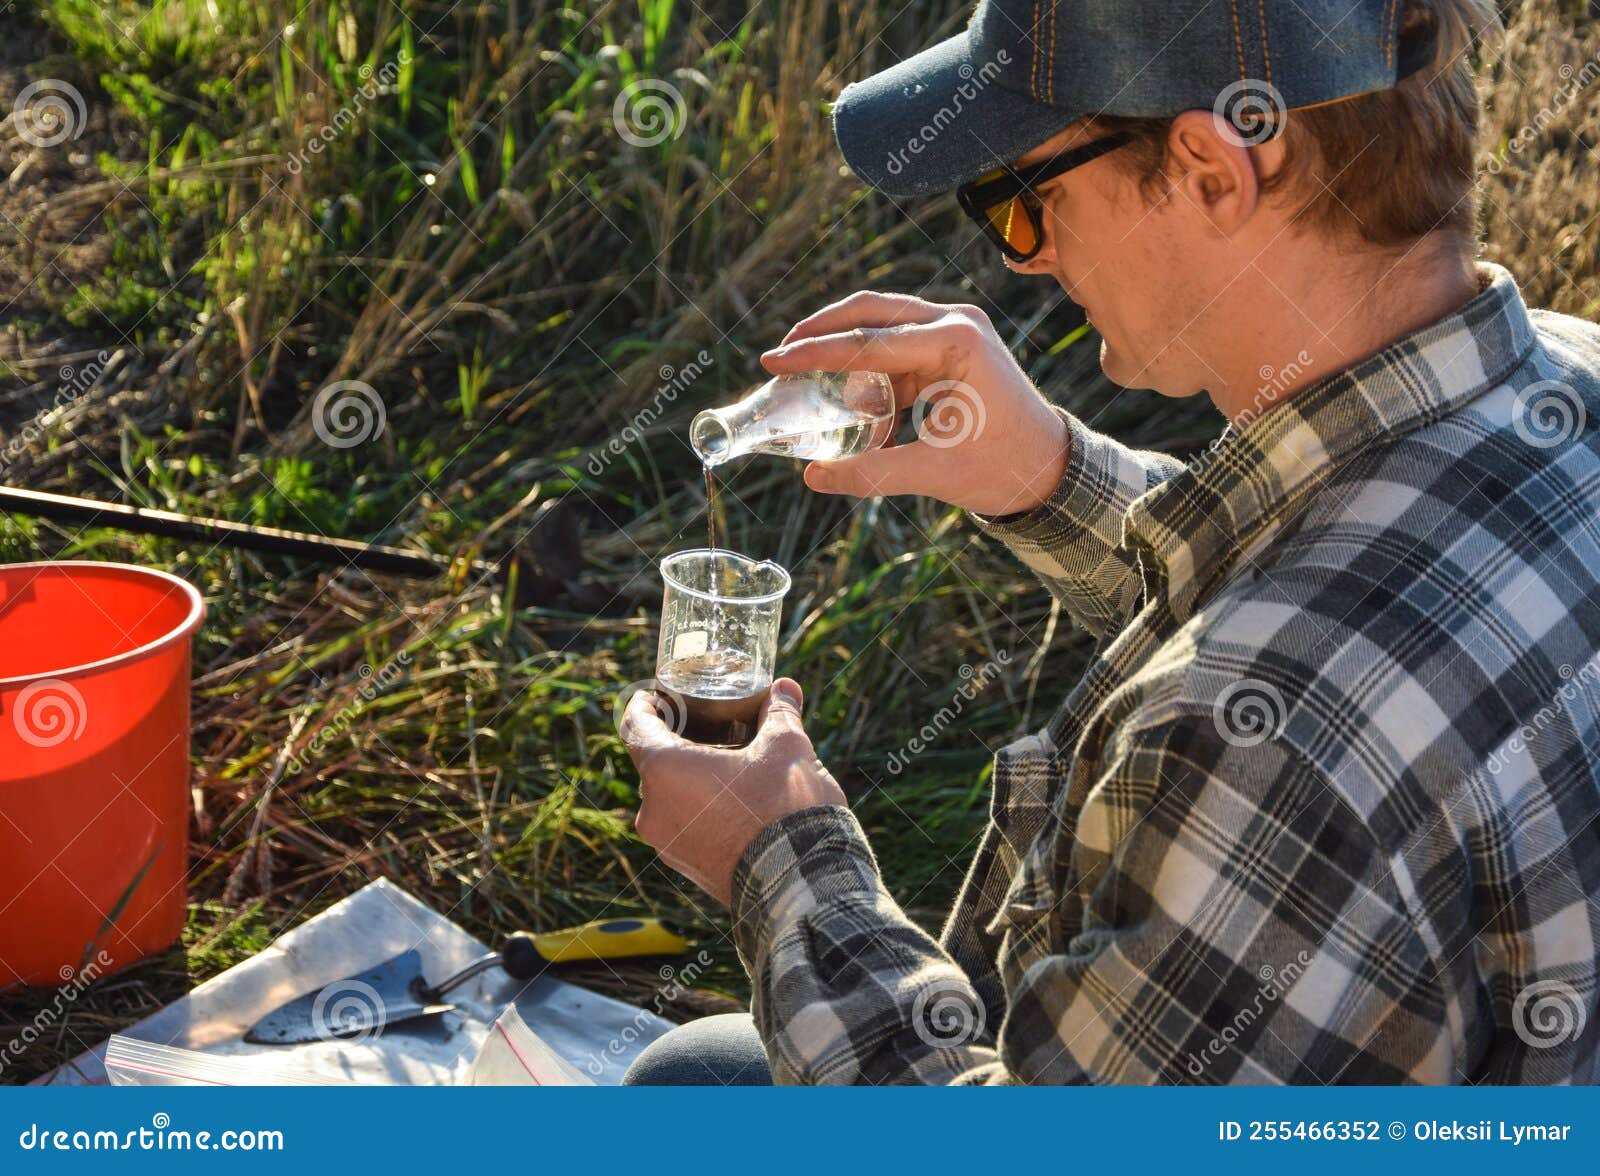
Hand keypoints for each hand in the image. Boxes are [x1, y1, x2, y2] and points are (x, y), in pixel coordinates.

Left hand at [619, 678, 845, 903]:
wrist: (801, 884)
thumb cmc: (785, 808)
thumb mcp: (786, 748)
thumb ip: (779, 713)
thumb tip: (785, 687)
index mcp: (663, 771)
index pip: (634, 726)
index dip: (645, 705)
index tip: (658, 696)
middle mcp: (653, 810)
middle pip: (653, 763)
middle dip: (678, 742)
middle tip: (706, 725)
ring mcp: (668, 845)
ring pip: (669, 798)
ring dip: (691, 779)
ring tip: (727, 765)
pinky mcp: (688, 869)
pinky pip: (684, 827)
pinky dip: (701, 809)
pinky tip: (736, 803)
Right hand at [762, 293, 1070, 515]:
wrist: (1050, 467)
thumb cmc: (1003, 467)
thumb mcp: (934, 474)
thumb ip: (870, 473)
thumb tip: (812, 476)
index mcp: (958, 342)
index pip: (869, 342)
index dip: (815, 353)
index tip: (772, 360)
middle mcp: (956, 321)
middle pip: (870, 310)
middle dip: (821, 331)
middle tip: (779, 355)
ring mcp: (955, 328)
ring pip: (880, 323)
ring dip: (842, 348)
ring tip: (804, 377)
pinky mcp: (951, 344)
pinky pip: (895, 347)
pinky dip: (867, 369)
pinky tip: (846, 400)